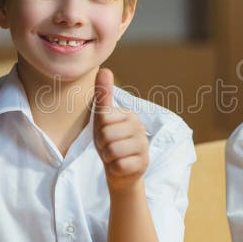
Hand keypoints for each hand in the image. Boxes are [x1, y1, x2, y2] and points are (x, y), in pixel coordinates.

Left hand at [93, 68, 148, 192]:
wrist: (120, 171)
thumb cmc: (110, 142)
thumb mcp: (103, 119)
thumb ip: (103, 94)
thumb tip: (104, 69)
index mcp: (130, 115)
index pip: (103, 118)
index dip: (99, 129)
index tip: (105, 133)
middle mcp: (140, 128)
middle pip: (107, 135)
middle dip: (102, 145)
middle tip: (109, 147)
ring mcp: (143, 146)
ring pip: (112, 150)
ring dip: (108, 157)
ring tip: (115, 156)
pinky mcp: (142, 163)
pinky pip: (119, 165)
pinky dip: (114, 168)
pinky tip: (121, 166)